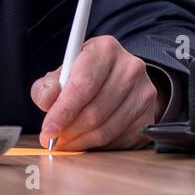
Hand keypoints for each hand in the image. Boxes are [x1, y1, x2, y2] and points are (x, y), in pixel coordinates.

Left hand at [30, 36, 160, 150]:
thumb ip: (47, 86)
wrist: (119, 79)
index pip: (83, 85)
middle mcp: (130, 67)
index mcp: (105, 49)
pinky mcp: (148, 116)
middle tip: (53, 140)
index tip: (48, 130)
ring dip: (80, 141)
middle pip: (94, 112)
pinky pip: (118, 140)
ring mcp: (144, 92)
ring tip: (66, 142)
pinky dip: (96, 146)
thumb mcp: (63, 73)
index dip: (63, 111)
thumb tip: (46, 102)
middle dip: (69, 131)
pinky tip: (85, 139)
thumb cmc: (86, 75)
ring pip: (105, 130)